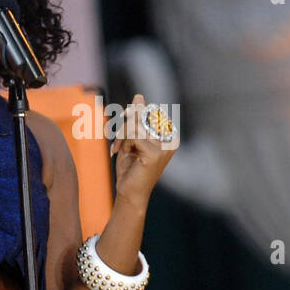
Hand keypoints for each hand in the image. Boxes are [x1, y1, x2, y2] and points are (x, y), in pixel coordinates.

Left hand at [113, 93, 175, 208]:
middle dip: (125, 127)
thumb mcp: (131, 140)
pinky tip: (120, 153)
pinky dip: (123, 142)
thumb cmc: (130, 168)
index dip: (133, 116)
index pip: (150, 112)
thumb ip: (137, 118)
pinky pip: (133, 135)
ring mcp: (165, 147)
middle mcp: (171, 140)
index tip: (123, 134)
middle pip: (143, 116)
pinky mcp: (155, 154)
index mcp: (170, 135)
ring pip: (136, 125)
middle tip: (118, 143)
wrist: (129, 193)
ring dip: (121, 136)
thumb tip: (139, 96)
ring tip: (119, 149)